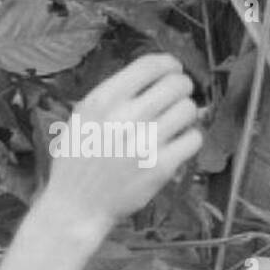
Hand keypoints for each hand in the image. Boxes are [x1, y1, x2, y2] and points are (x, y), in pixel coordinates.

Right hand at [42, 53, 200, 233]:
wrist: (76, 205)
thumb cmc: (78, 160)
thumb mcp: (82, 117)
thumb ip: (115, 95)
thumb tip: (158, 76)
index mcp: (102, 100)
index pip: (150, 65)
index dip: (169, 63)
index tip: (174, 69)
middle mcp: (124, 117)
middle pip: (177, 84)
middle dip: (181, 88)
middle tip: (176, 98)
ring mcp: (145, 142)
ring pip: (189, 109)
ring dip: (186, 114)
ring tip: (175, 123)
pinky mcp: (161, 167)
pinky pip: (194, 139)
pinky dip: (189, 139)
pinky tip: (178, 144)